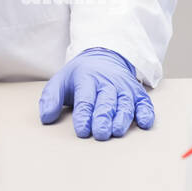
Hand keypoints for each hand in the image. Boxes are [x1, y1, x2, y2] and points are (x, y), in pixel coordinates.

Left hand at [39, 47, 153, 139]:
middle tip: (100, 134)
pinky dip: (146, 113)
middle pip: (106, 102)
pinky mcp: (137, 93)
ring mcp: (124, 88)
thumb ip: (50, 98)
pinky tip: (144, 123)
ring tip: (117, 132)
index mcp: (87, 79)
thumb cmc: (80, 75)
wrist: (103, 56)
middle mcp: (108, 83)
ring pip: (125, 104)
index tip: (82, 130)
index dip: (84, 115)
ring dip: (122, 118)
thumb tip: (45, 118)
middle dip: (103, 118)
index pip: (85, 99)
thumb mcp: (60, 81)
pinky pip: (144, 103)